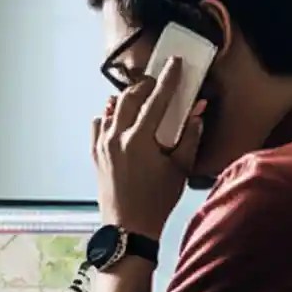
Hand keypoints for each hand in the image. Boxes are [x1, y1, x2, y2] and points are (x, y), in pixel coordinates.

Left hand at [92, 57, 205, 239]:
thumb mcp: (180, 168)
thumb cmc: (157, 201)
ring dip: (126, 100)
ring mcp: (102, 145)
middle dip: (145, 86)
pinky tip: (119, 119)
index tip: (175, 63)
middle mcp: (116, 137)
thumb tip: (196, 113)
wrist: (128, 227)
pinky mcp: (95, 154)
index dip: (168, 78)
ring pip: (111, 109)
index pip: (156, 99)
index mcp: (140, 139)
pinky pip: (99, 125)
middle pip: (128, 97)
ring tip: (141, 99)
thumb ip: (189, 136)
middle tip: (158, 83)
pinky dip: (109, 117)